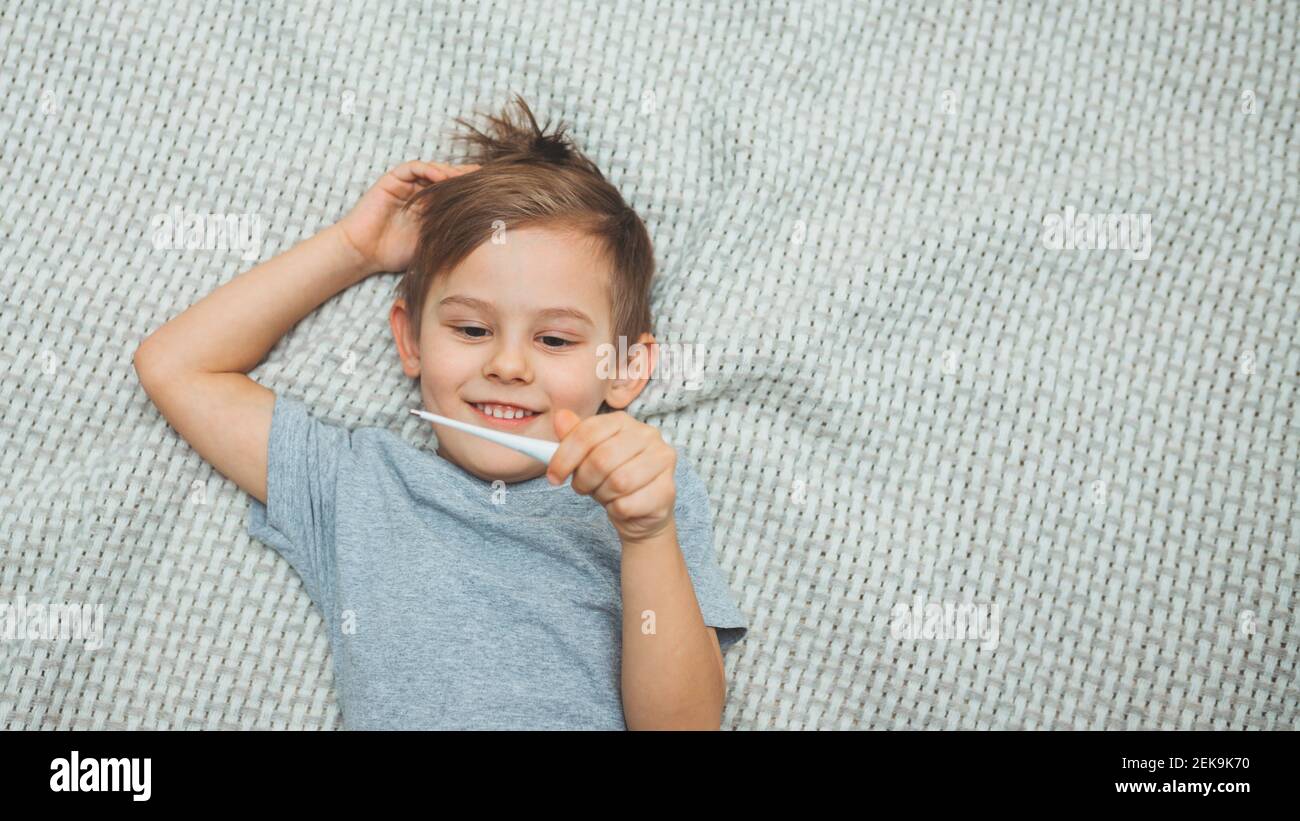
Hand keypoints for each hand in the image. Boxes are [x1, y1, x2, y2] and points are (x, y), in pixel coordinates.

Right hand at [336, 160, 479, 274]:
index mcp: (431, 208)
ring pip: (433, 170)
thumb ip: (451, 233)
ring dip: (451, 172)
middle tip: (486, 180)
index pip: (455, 194)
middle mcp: (420, 194)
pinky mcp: (392, 180)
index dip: (472, 192)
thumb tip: (484, 233)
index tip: (493, 194)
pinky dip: (429, 169)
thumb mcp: (433, 243)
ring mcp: (407, 186)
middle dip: (467, 178)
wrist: (365, 253)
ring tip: (467, 178)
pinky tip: (443, 177)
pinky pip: (413, 168)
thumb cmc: (396, 253)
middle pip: (448, 178)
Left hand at [547, 409, 677, 543]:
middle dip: (584, 479)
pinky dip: (617, 510)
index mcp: (624, 421)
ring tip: (605, 494)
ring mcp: (663, 461)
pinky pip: (629, 504)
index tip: (554, 475)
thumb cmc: (611, 478)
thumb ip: (573, 437)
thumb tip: (560, 417)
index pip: (588, 432)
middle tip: (582, 488)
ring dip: (602, 495)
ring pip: (618, 482)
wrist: (640, 512)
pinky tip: (622, 506)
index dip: (565, 456)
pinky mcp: (668, 489)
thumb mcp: (587, 457)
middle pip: (602, 458)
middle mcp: (648, 436)